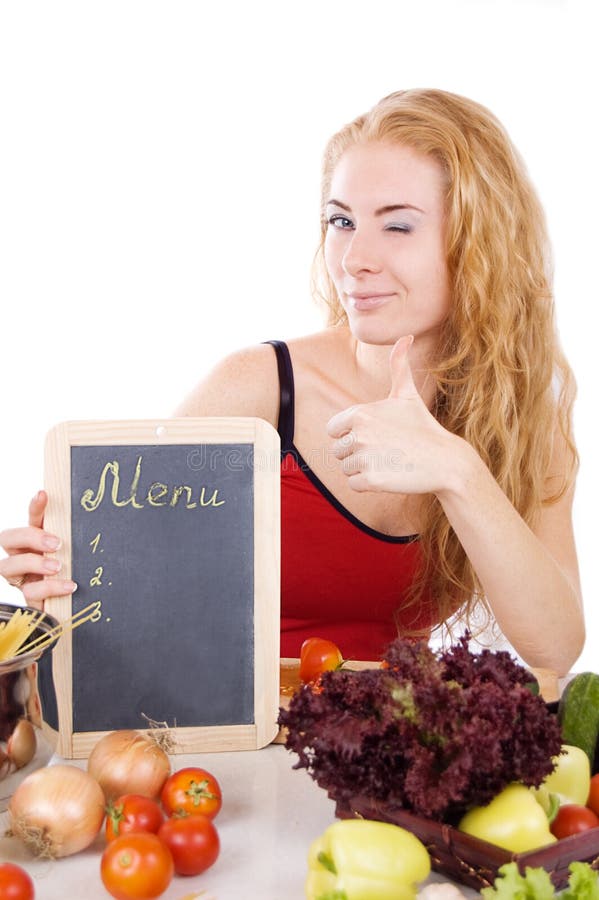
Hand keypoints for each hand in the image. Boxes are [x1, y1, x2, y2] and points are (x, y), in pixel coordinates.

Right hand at [0, 491, 75, 608]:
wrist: (77, 607)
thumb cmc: (75, 574)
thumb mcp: (76, 553)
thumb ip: (74, 537)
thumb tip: (91, 516)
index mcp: (35, 541)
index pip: (31, 519)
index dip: (35, 507)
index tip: (43, 494)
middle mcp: (22, 557)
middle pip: (8, 539)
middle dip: (30, 537)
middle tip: (56, 543)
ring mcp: (23, 578)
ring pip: (8, 566)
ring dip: (34, 563)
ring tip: (57, 567)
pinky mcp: (29, 599)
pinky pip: (30, 592)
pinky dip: (51, 587)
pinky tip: (70, 585)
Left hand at [326, 335, 460, 493]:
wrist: (445, 461)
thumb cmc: (423, 427)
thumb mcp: (408, 394)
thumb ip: (399, 365)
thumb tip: (406, 336)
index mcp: (359, 413)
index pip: (333, 430)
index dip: (351, 434)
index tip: (374, 435)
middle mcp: (359, 434)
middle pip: (338, 451)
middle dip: (357, 453)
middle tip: (385, 450)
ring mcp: (365, 458)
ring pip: (346, 468)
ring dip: (363, 468)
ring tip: (388, 461)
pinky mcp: (371, 480)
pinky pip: (353, 485)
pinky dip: (368, 484)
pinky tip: (388, 475)